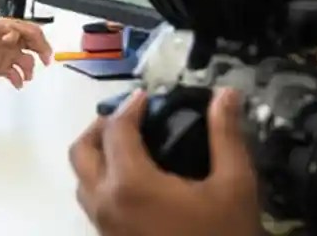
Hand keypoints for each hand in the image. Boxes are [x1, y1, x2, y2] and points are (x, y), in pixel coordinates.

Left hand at [0, 18, 52, 87]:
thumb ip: (5, 33)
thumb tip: (16, 36)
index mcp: (8, 29)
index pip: (31, 31)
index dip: (40, 41)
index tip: (44, 52)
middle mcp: (10, 41)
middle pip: (32, 45)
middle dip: (40, 53)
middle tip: (45, 62)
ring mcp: (5, 54)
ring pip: (25, 61)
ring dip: (29, 69)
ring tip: (26, 77)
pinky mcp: (0, 67)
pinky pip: (15, 73)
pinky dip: (18, 78)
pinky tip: (18, 83)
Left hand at [70, 89, 260, 235]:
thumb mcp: (234, 184)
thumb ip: (225, 135)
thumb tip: (225, 93)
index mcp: (130, 185)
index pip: (115, 130)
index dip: (130, 107)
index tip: (147, 97)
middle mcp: (106, 204)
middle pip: (81, 153)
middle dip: (100, 128)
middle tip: (129, 118)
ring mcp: (104, 228)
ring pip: (82, 182)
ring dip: (96, 156)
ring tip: (128, 147)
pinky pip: (92, 204)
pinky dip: (102, 181)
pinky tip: (134, 181)